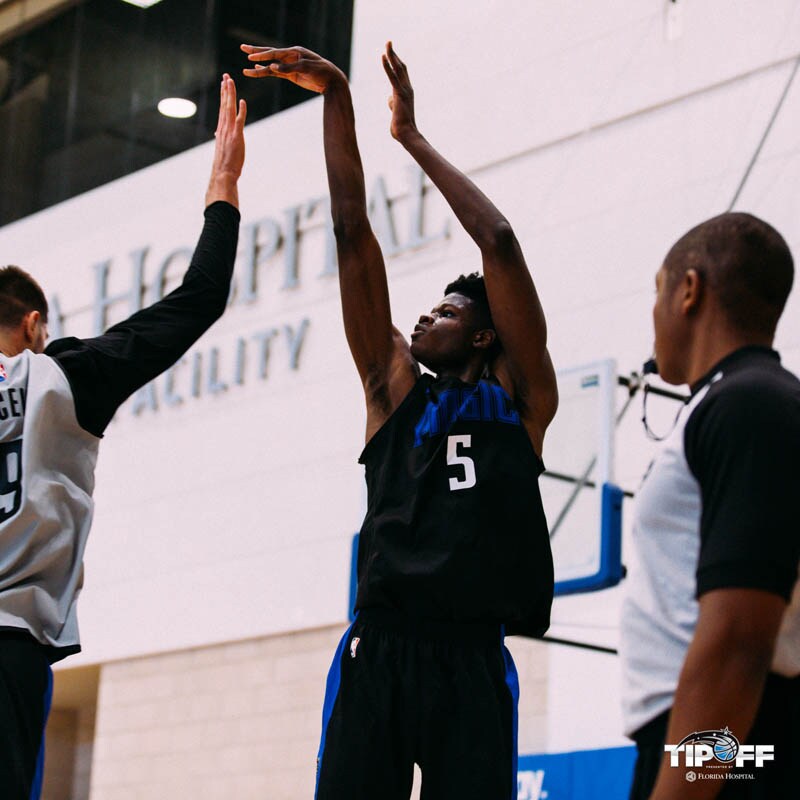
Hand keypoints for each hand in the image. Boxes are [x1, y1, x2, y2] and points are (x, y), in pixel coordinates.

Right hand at [207, 74, 245, 205]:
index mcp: (221, 129)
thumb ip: (220, 138)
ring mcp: (229, 132)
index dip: (223, 95)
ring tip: (230, 81)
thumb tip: (217, 133)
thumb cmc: (224, 164)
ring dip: (230, 94)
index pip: (222, 108)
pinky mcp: (236, 137)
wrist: (223, 174)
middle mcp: (223, 128)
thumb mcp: (222, 148)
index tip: (224, 84)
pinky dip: (240, 111)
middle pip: (224, 104)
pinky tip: (242, 101)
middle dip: (225, 89)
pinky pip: (239, 121)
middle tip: (226, 76)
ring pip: (229, 108)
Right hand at [240, 44, 346, 93]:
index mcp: (294, 52)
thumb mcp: (306, 68)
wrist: (331, 81)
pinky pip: (276, 72)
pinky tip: (257, 70)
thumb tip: (273, 68)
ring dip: (259, 67)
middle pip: (270, 54)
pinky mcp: (291, 75)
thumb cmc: (321, 71)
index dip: (262, 55)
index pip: (275, 53)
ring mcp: (290, 66)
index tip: (250, 56)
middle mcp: (290, 57)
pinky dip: (267, 71)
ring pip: (271, 66)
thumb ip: (289, 68)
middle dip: (256, 52)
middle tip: (242, 48)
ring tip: (245, 67)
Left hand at [381, 41, 416, 140]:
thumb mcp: (395, 111)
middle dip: (394, 54)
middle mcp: (408, 88)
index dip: (396, 62)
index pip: (402, 73)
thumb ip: (393, 103)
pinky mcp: (399, 94)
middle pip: (401, 67)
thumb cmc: (401, 127)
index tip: (391, 53)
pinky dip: (388, 66)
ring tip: (387, 43)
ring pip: (398, 68)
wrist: (406, 134)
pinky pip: (392, 77)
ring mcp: (405, 90)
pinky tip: (383, 57)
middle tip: (389, 42)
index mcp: (407, 92)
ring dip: (392, 54)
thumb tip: (390, 99)